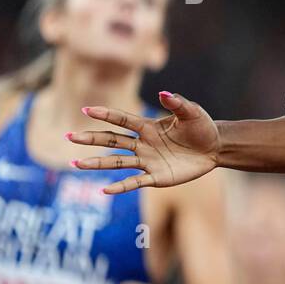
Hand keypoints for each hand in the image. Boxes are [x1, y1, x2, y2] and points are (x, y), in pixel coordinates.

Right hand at [68, 91, 219, 193]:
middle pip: (113, 140)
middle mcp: (143, 143)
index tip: (87, 110)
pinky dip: (120, 187)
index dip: (106, 115)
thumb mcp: (192, 113)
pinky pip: (134, 183)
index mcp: (149, 126)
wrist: (215, 149)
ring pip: (117, 162)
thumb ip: (178, 104)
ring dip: (97, 163)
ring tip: (76, 163)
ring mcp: (148, 161)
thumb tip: (163, 93)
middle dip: (92, 138)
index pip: (123, 120)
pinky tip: (104, 190)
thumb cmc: (202, 127)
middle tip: (70, 137)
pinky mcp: (156, 177)